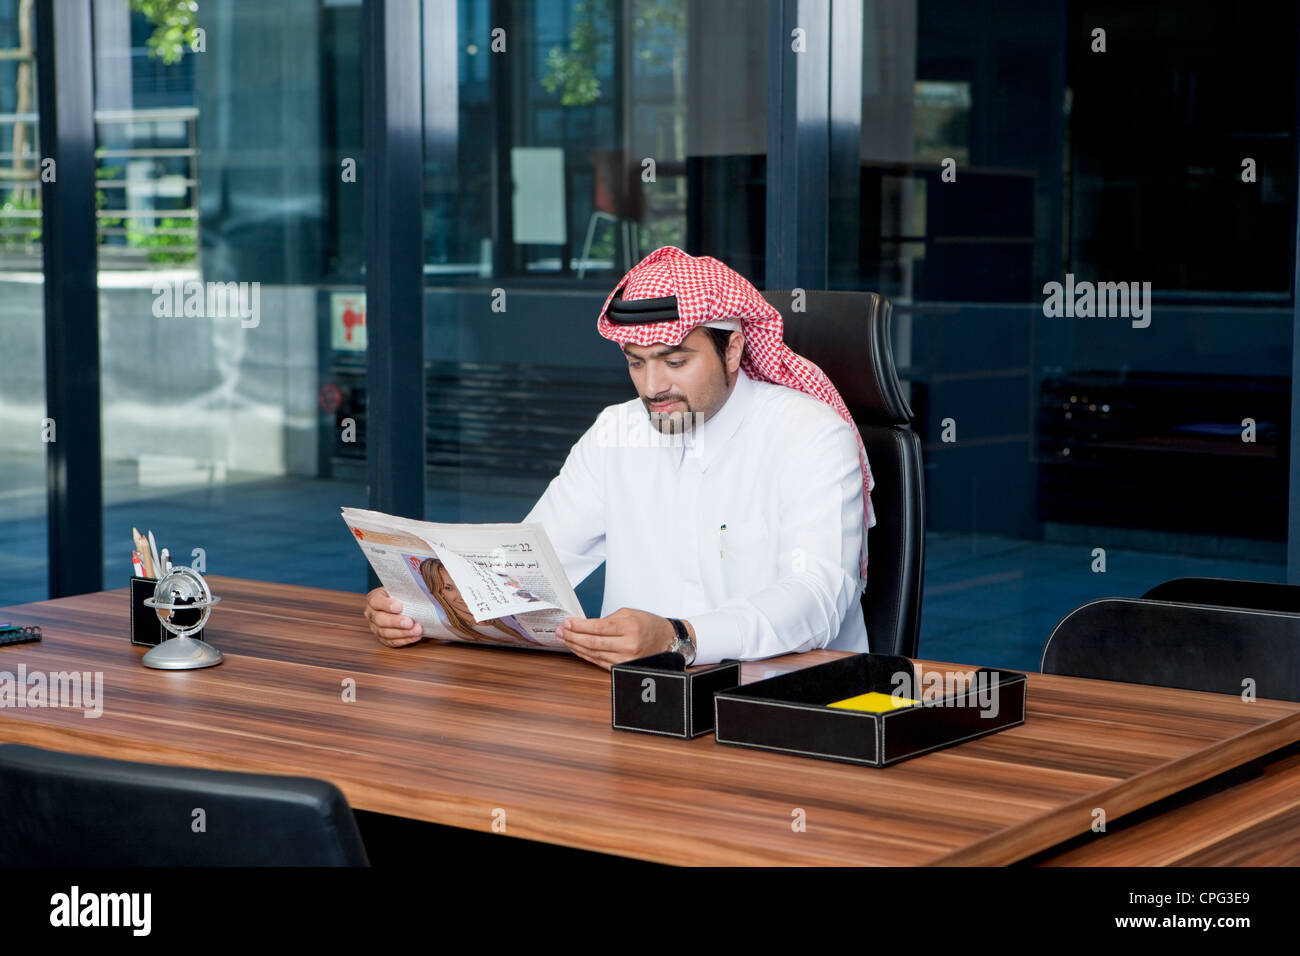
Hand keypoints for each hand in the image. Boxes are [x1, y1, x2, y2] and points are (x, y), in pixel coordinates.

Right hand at [364, 587, 423, 646]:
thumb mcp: (401, 588)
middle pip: (380, 619)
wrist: (404, 605)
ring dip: (403, 633)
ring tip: (417, 630)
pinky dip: (405, 640)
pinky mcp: (383, 638)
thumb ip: (405, 588)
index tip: (399, 606)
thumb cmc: (403, 595)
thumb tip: (421, 585)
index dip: (386, 605)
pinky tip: (416, 637)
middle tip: (410, 622)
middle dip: (396, 622)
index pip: (376, 601)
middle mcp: (371, 613)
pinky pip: (392, 642)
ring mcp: (376, 627)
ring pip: (386, 633)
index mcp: (374, 598)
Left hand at [556, 607, 675, 669]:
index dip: (579, 626)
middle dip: (573, 636)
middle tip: (560, 631)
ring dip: (576, 646)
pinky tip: (577, 649)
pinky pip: (599, 662)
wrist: (666, 640)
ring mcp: (626, 659)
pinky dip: (586, 655)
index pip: (597, 627)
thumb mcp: (629, 613)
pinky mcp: (623, 668)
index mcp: (629, 627)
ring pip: (593, 654)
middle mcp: (628, 645)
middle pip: (592, 642)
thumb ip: (607, 619)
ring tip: (564, 638)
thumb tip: (585, 625)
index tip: (567, 622)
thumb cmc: (649, 625)